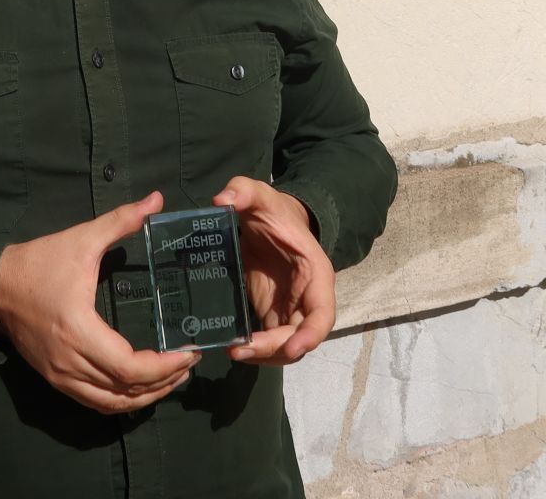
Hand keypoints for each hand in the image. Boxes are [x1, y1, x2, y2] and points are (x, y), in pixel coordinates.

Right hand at [0, 191, 199, 412]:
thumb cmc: (39, 263)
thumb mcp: (81, 239)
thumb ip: (120, 220)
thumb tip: (156, 200)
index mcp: (78, 330)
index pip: (129, 367)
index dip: (163, 367)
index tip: (188, 353)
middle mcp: (70, 361)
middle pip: (126, 390)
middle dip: (163, 382)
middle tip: (189, 365)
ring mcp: (61, 375)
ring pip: (112, 403)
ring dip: (146, 396)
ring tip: (172, 380)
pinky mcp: (56, 379)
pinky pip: (95, 403)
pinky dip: (122, 401)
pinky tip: (140, 390)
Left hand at [214, 177, 334, 365]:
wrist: (269, 218)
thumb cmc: (272, 210)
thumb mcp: (258, 194)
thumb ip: (242, 190)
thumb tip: (222, 200)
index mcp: (314, 274)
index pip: (323, 314)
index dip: (311, 334)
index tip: (293, 349)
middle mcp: (306, 298)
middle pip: (300, 337)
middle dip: (275, 350)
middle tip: (240, 351)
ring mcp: (289, 308)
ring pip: (284, 346)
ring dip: (263, 355)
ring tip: (233, 352)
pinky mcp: (271, 312)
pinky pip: (269, 340)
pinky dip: (255, 349)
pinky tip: (231, 348)